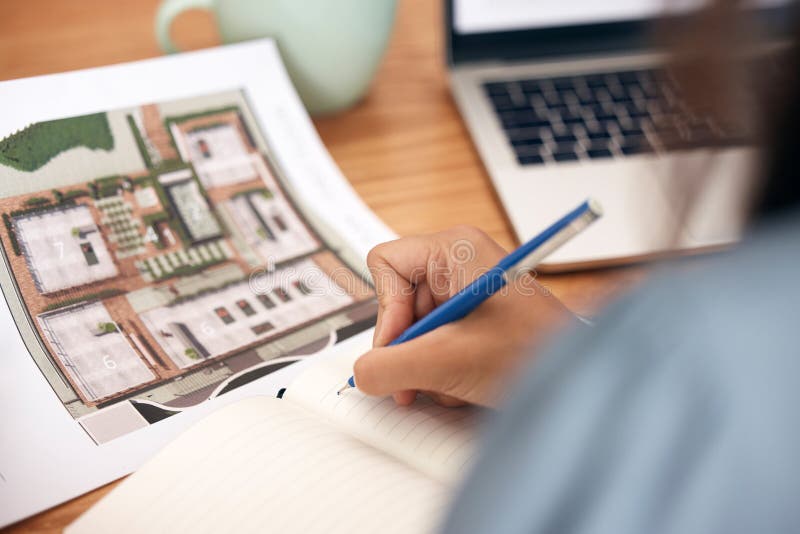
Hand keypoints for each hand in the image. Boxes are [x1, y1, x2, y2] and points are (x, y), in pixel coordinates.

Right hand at [353, 226, 572, 407]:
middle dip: (407, 348)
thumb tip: (361, 374)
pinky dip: (443, 367)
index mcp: (455, 247)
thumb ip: (389, 366)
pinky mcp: (476, 316)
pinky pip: (436, 339)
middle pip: (399, 302)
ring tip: (453, 382)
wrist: (579, 379)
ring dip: (426, 364)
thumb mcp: (447, 360)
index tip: (402, 345)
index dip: (386, 309)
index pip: (386, 262)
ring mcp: (468, 289)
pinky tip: (466, 382)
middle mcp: (460, 261)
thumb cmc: (531, 352)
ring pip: (415, 327)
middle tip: (414, 382)